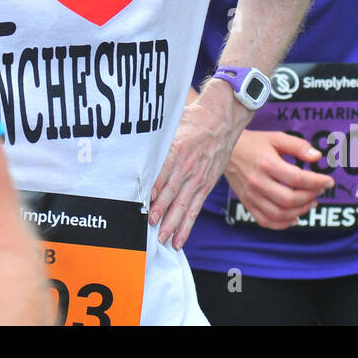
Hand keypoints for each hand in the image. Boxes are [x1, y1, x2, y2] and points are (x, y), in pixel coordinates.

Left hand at [149, 82, 246, 248]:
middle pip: (171, 194)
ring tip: (162, 239)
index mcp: (176, 150)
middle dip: (160, 212)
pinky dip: (186, 225)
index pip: (161, 174)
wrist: (222, 119)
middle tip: (148, 227)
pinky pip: (195, 209)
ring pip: (183, 206)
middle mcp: (187, 167)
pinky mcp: (206, 185)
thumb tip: (134, 152)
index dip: (152, 190)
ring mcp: (198, 178)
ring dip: (172, 224)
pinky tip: (178, 239)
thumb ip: (156, 142)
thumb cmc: (193, 120)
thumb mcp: (172, 125)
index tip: (142, 204)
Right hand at [225, 130, 333, 228]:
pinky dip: (282, 224)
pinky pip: (266, 221)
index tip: (329, 181)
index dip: (317, 182)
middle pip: (289, 199)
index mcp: (266, 163)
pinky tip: (295, 217)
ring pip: (279, 214)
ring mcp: (251, 195)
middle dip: (310, 197)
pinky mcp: (247, 203)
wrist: (227, 150)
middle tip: (320, 191)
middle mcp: (257, 182)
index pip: (296, 178)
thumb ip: (298, 146)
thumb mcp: (276, 137)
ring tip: (311, 202)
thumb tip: (317, 157)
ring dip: (300, 211)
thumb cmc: (254, 143)